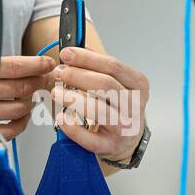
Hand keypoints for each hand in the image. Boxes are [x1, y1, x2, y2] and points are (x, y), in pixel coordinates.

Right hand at [0, 53, 54, 142]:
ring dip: (30, 102)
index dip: (37, 65)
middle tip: (45, 79)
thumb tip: (17, 60)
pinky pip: (9, 131)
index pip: (16, 67)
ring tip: (29, 96)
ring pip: (19, 110)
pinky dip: (20, 124)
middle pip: (21, 88)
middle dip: (39, 82)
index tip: (47, 64)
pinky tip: (20, 116)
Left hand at [49, 46, 149, 162]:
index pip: (113, 66)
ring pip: (98, 109)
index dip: (87, 58)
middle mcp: (135, 106)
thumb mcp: (116, 83)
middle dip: (77, 76)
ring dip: (73, 98)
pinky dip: (73, 128)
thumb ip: (99, 66)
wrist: (128, 140)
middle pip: (105, 84)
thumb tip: (79, 47)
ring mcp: (125, 127)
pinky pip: (90, 138)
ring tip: (56, 92)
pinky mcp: (112, 146)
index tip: (67, 53)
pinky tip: (61, 118)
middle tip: (59, 72)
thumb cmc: (119, 108)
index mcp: (138, 85)